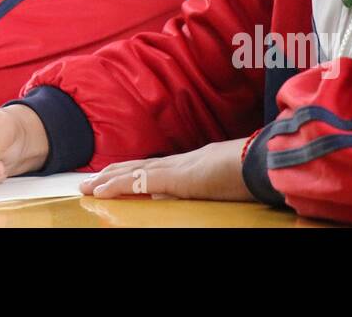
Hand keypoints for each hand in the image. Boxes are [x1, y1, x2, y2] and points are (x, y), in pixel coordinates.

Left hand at [80, 138, 253, 200]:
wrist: (264, 160)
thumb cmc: (253, 169)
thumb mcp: (224, 177)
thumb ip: (205, 182)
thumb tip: (191, 190)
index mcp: (191, 162)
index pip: (153, 166)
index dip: (131, 170)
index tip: (113, 176)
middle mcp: (178, 161)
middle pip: (136, 165)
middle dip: (111, 173)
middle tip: (89, 182)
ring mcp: (176, 168)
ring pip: (132, 172)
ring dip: (106, 179)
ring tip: (87, 187)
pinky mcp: (175, 177)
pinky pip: (139, 182)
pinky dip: (117, 185)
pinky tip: (101, 191)